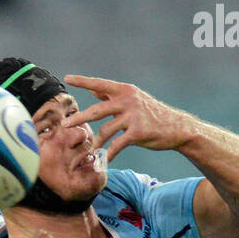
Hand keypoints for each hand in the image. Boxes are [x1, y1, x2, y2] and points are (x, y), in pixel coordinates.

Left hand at [62, 75, 194, 160]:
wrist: (175, 127)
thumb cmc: (151, 114)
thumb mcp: (132, 100)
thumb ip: (112, 96)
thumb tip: (94, 89)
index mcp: (124, 90)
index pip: (99, 84)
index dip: (83, 81)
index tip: (67, 78)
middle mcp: (128, 100)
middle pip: (96, 110)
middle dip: (78, 119)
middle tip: (63, 125)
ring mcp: (133, 116)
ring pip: (105, 131)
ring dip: (96, 143)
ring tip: (91, 150)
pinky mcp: (138, 132)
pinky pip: (117, 145)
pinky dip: (110, 153)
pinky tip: (106, 159)